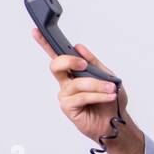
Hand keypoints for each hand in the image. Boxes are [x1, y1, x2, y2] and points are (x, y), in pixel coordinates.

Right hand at [32, 27, 129, 146]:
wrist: (117, 122)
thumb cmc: (111, 101)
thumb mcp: (108, 76)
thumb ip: (94, 62)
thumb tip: (79, 47)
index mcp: (74, 73)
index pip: (57, 56)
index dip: (45, 44)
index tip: (36, 31)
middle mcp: (66, 83)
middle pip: (56, 65)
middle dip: (68, 61)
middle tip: (83, 64)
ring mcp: (66, 96)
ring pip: (76, 83)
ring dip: (96, 85)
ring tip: (111, 89)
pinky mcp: (68, 108)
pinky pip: (81, 97)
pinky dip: (97, 95)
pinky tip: (108, 96)